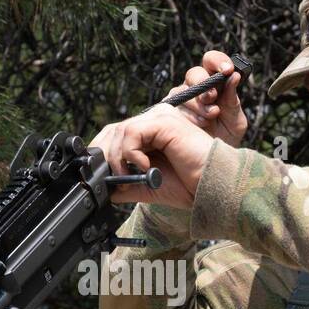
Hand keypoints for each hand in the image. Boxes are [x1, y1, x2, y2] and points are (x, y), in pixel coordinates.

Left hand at [89, 104, 213, 209]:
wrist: (211, 187)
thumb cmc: (188, 185)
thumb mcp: (148, 186)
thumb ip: (125, 185)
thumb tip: (103, 190)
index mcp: (149, 134)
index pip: (114, 134)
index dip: (101, 151)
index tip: (98, 174)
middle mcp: (153, 122)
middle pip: (112, 130)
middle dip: (104, 155)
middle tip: (110, 177)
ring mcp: (159, 118)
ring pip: (120, 131)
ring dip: (118, 159)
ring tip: (129, 178)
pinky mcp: (164, 122)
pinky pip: (133, 132)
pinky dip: (131, 153)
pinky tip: (145, 168)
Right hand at [169, 51, 247, 147]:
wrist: (212, 162)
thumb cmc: (226, 138)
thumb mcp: (235, 121)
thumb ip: (233, 100)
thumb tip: (234, 77)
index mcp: (214, 82)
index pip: (211, 61)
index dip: (217, 61)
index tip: (227, 70)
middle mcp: (195, 87)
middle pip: (194, 73)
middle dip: (205, 84)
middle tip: (214, 98)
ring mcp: (180, 99)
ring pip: (183, 91)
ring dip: (198, 104)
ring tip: (210, 117)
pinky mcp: (168, 113)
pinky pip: (174, 107)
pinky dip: (188, 115)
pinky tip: (199, 124)